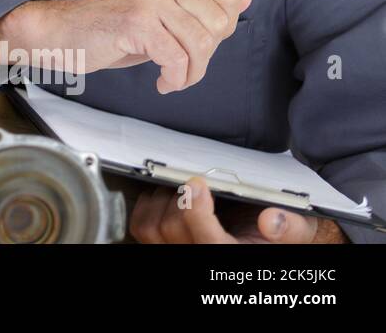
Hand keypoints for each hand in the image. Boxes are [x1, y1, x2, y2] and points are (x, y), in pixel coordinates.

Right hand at [14, 0, 251, 93]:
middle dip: (206, 55)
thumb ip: (199, 7)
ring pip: (200, 44)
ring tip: (172, 77)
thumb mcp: (161, 11)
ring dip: (190, 73)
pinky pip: (176, 59)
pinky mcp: (138, 22)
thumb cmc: (111, 27)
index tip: (200, 43)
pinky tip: (162, 82)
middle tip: (183, 65)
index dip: (221, 28)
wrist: (65, 32)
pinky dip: (174, 79)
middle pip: (218, 24)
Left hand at [130, 176, 346, 242]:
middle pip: (172, 228)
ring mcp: (180, 251)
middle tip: (193, 181)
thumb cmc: (283, 232)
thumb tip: (272, 220)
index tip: (198, 183)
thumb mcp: (297, 227)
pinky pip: (141, 229)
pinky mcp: (166, 245)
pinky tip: (166, 197)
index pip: (207, 241)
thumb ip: (290, 226)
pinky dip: (148, 206)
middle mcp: (203, 257)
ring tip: (179, 188)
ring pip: (151, 229)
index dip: (196, 209)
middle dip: (178, 198)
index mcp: (234, 255)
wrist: (273, 239)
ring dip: (159, 200)